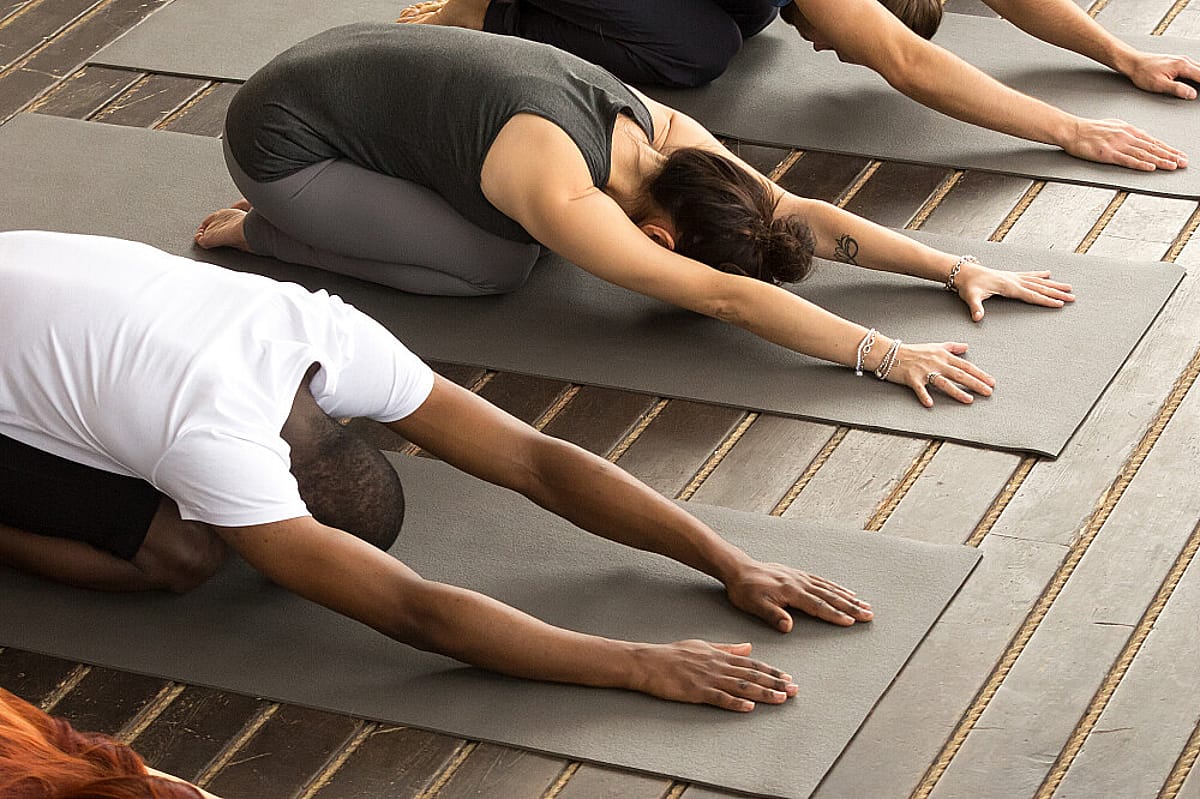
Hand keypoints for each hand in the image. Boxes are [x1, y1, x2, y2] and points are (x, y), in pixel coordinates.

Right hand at [628, 640, 797, 711]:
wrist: (648, 661)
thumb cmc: (672, 654)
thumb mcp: (702, 645)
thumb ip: (726, 648)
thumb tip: (747, 647)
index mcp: (719, 655)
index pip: (751, 664)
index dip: (771, 671)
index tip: (787, 677)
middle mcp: (717, 666)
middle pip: (752, 675)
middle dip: (775, 683)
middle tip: (794, 690)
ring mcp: (708, 678)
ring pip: (741, 686)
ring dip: (763, 693)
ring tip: (780, 698)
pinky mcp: (696, 691)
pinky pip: (719, 698)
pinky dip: (735, 703)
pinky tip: (749, 707)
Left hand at [724, 560, 872, 629]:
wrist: (739, 569)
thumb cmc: (745, 589)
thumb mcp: (754, 605)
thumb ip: (772, 615)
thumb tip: (788, 627)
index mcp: (791, 592)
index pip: (818, 606)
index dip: (835, 615)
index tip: (851, 622)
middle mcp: (799, 583)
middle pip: (830, 596)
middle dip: (851, 607)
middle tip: (868, 614)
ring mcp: (800, 577)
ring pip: (829, 588)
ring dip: (848, 597)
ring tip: (864, 604)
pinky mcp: (797, 574)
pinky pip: (822, 581)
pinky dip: (836, 587)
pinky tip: (844, 591)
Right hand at [886, 342, 994, 406]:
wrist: (891, 353)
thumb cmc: (913, 350)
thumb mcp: (935, 345)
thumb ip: (952, 347)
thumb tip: (966, 346)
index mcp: (943, 356)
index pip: (965, 365)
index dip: (979, 373)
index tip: (991, 381)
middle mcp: (936, 363)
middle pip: (959, 374)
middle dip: (975, 383)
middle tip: (988, 392)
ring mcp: (924, 371)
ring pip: (944, 382)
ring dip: (957, 392)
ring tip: (969, 400)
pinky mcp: (912, 379)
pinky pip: (919, 389)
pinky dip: (924, 395)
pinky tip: (930, 404)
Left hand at [953, 259, 1074, 320]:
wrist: (963, 272)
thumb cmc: (968, 285)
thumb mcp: (970, 297)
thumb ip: (976, 308)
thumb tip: (977, 318)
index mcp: (1009, 287)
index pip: (1032, 296)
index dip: (1046, 300)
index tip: (1059, 304)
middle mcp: (1014, 281)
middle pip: (1040, 288)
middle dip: (1057, 293)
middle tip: (1073, 298)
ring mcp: (1013, 277)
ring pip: (1038, 281)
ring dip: (1054, 285)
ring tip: (1068, 287)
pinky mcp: (1010, 275)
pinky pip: (1029, 275)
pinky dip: (1040, 275)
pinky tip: (1048, 274)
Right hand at [1062, 117, 1186, 171]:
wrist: (1072, 130)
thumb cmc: (1089, 129)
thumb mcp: (1113, 125)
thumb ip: (1127, 133)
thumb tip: (1139, 137)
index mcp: (1129, 130)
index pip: (1153, 141)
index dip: (1168, 148)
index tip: (1179, 155)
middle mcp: (1126, 136)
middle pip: (1152, 148)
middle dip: (1170, 155)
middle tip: (1183, 162)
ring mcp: (1117, 145)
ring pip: (1144, 154)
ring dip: (1160, 161)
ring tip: (1172, 166)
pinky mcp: (1107, 154)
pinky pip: (1127, 160)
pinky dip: (1140, 164)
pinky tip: (1150, 167)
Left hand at [1123, 51, 1199, 100]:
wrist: (1133, 63)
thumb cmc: (1143, 72)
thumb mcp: (1159, 84)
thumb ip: (1177, 89)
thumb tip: (1191, 94)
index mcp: (1182, 65)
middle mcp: (1184, 60)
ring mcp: (1181, 60)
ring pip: (1199, 68)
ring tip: (1199, 87)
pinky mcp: (1177, 61)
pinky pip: (1193, 67)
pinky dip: (1197, 73)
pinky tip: (1196, 79)